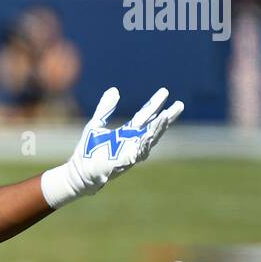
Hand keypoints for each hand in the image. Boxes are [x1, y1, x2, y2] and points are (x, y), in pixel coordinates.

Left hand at [41, 87, 183, 208]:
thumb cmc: (88, 150)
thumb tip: (114, 90)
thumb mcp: (96, 124)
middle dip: (167, 117)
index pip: (145, 116)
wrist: (80, 171)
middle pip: (154, 127)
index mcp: (127, 132)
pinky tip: (150, 133)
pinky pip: (139, 151)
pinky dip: (146, 142)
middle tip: (180, 104)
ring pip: (151, 138)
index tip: (165, 92)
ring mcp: (132, 151)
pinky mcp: (127, 161)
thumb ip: (105, 109)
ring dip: (160, 128)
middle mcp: (133, 141)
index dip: (154, 104)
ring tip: (167, 116)